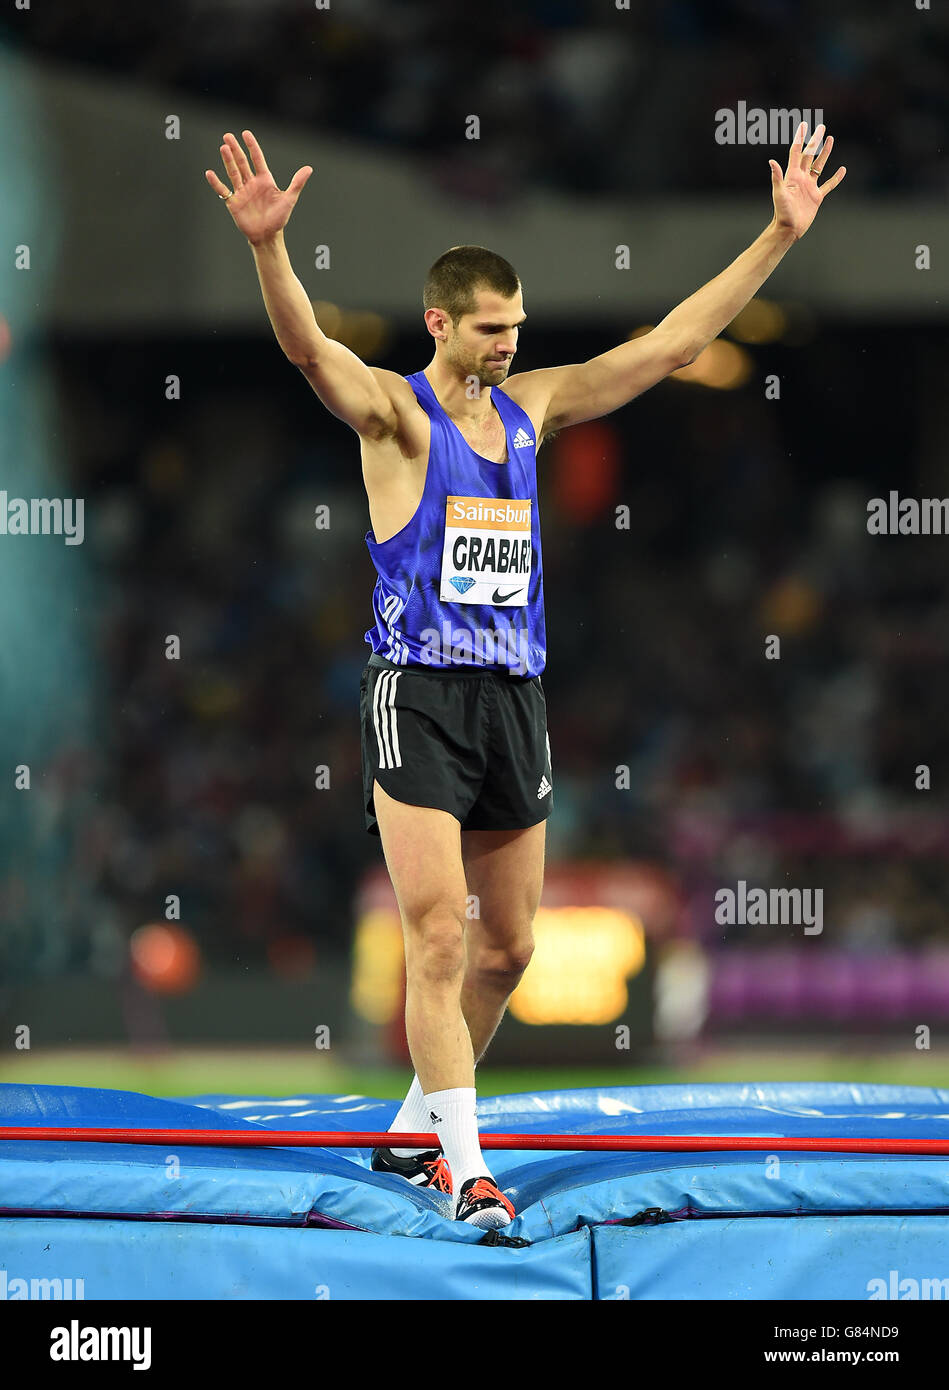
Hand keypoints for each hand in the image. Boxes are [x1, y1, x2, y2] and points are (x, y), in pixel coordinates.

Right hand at [205, 129, 312, 244]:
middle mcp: (252, 183)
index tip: (246, 133)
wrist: (268, 236)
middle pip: (242, 162)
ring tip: (223, 148)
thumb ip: (297, 183)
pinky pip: (223, 190)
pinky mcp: (233, 202)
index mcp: (264, 180)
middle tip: (228, 136)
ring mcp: (242, 192)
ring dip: (228, 160)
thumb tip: (309, 168)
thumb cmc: (279, 218)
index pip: (257, 158)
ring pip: (233, 172)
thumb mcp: (289, 199)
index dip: (252, 146)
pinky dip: (216, 182)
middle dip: (236, 149)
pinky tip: (210, 173)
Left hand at [769, 122, 845, 240]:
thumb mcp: (779, 194)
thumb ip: (777, 177)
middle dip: (815, 141)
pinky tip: (842, 170)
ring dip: (825, 153)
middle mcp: (801, 178)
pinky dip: (836, 178)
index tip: (804, 124)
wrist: (789, 229)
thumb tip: (771, 162)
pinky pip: (829, 184)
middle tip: (821, 127)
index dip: (800, 138)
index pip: (796, 151)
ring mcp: (810, 186)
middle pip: (810, 155)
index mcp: (793, 175)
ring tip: (830, 139)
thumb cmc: (782, 212)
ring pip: (819, 165)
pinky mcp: (817, 197)